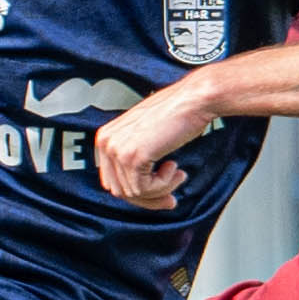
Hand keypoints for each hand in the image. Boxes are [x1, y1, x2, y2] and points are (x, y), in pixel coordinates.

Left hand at [91, 78, 220, 208]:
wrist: (193, 101)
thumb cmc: (177, 114)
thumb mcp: (146, 137)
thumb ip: (135, 157)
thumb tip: (136, 189)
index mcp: (106, 137)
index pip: (113, 180)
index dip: (138, 193)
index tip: (159, 195)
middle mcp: (106, 143)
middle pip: (120, 191)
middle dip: (148, 198)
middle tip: (170, 198)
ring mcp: (118, 150)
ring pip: (134, 192)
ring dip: (161, 189)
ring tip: (178, 173)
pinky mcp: (133, 157)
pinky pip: (145, 188)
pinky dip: (164, 184)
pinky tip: (175, 167)